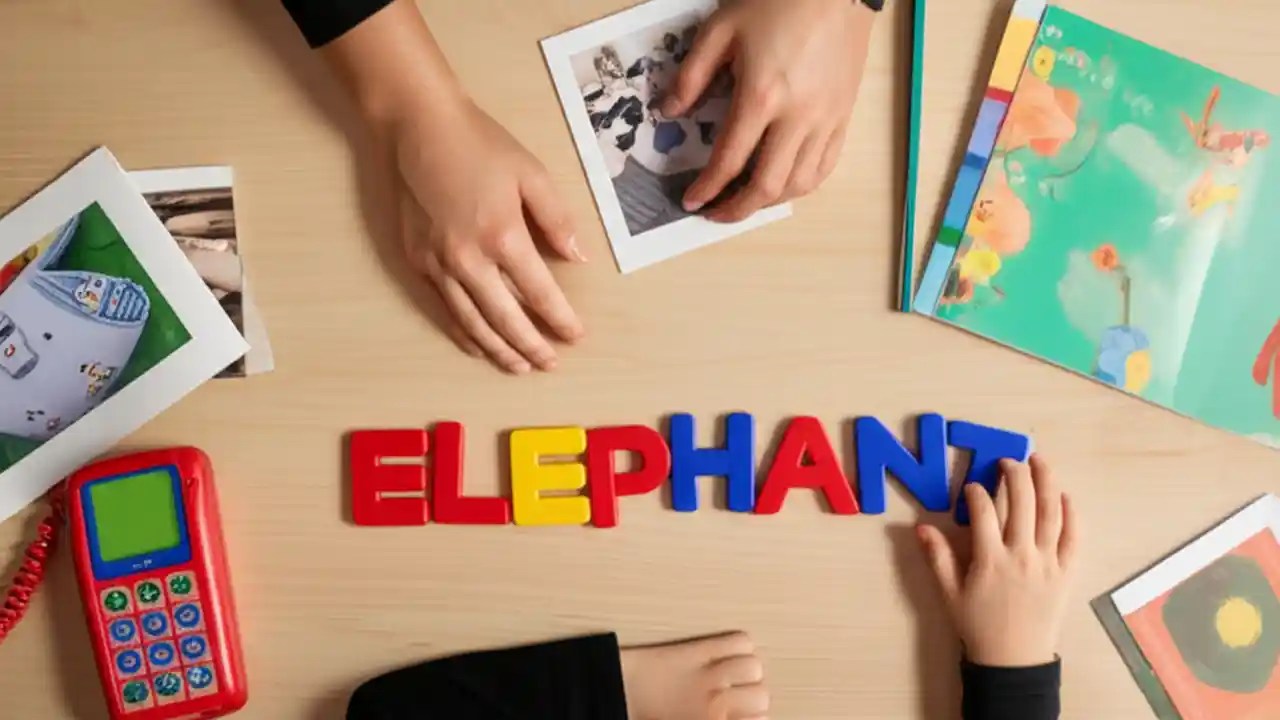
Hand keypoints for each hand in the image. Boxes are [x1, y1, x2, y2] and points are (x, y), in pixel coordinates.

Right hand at [320, 0, 585, 372]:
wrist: (417, 126)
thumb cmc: (479, 144)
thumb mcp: (532, 174)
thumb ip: (557, 220)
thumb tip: (578, 258)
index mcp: (504, 236)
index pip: (539, 293)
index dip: (560, 319)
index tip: (576, 335)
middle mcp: (469, 259)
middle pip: (505, 318)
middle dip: (531, 346)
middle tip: (550, 363)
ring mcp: (438, 264)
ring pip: (472, 322)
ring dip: (498, 350)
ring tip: (520, 367)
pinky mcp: (416, 261)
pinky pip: (444, 310)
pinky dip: (464, 333)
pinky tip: (478, 347)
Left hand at [620, 632, 768, 719]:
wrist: (613, 691)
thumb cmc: (642, 713)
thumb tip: (736, 715)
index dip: (755, 719)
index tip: (747, 716)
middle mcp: (715, 704)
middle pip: (762, 696)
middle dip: (754, 699)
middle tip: (740, 700)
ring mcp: (708, 674)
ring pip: (755, 667)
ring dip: (749, 671)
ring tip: (736, 675)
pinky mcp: (698, 649)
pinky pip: (740, 641)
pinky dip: (741, 645)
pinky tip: (731, 652)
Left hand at [661, 0, 873, 221]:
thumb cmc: (776, 1)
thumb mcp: (721, 28)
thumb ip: (692, 74)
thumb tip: (671, 112)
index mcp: (761, 96)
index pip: (730, 160)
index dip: (707, 188)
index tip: (691, 201)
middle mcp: (797, 117)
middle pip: (766, 185)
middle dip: (736, 209)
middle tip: (715, 213)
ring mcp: (826, 120)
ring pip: (799, 183)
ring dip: (768, 202)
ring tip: (746, 201)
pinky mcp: (844, 116)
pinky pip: (824, 166)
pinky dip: (801, 185)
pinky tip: (782, 183)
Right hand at [916, 455, 1079, 666]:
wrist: (1014, 659)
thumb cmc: (979, 625)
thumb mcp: (950, 594)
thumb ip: (938, 558)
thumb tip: (921, 527)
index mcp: (990, 561)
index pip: (984, 513)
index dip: (976, 493)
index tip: (971, 486)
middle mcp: (1022, 556)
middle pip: (1021, 503)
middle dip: (1014, 475)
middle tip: (1007, 460)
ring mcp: (1048, 563)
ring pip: (1050, 513)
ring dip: (1045, 482)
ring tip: (1039, 460)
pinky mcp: (1066, 572)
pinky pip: (1074, 537)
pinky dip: (1071, 513)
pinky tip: (1064, 495)